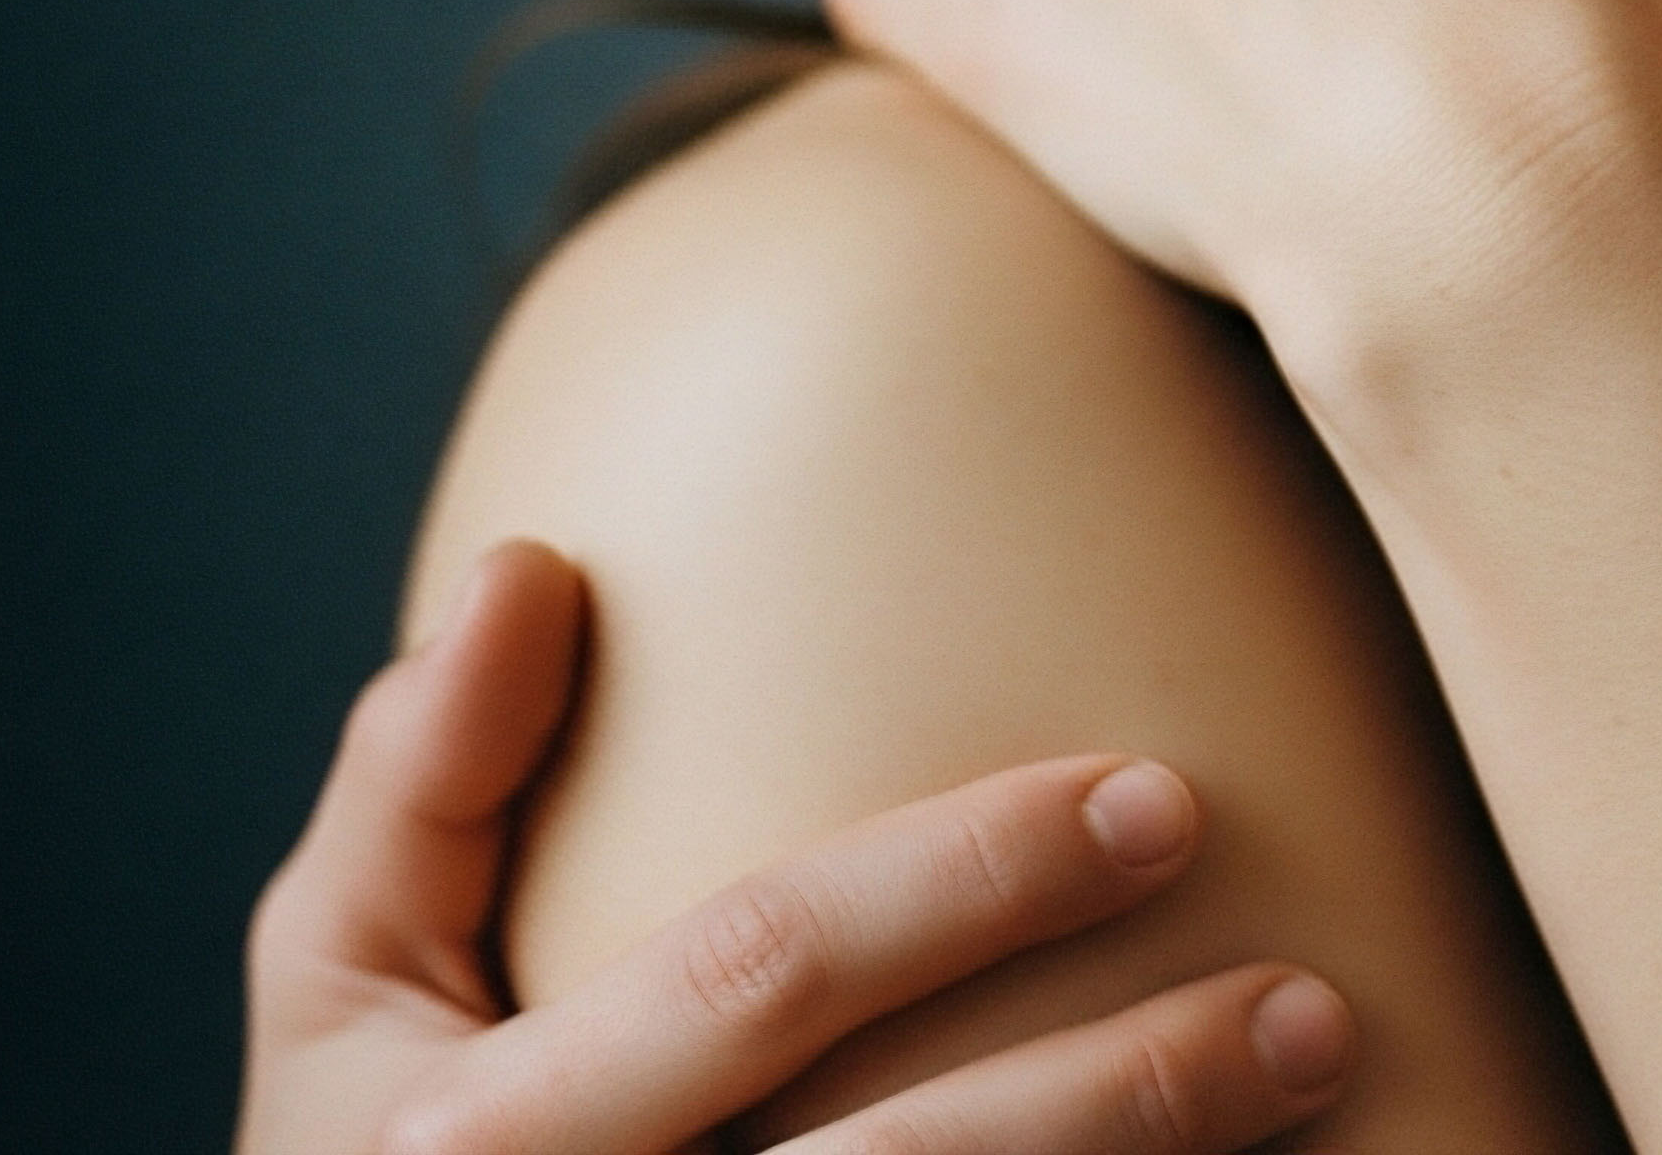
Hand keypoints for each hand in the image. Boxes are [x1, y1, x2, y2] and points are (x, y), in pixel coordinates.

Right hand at [240, 540, 1355, 1154]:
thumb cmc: (378, 1148)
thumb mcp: (340, 984)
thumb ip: (422, 787)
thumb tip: (532, 566)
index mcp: (486, 1130)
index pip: (762, 974)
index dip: (965, 881)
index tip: (1158, 795)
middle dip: (1129, 1087)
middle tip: (1310, 998)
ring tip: (1321, 1072)